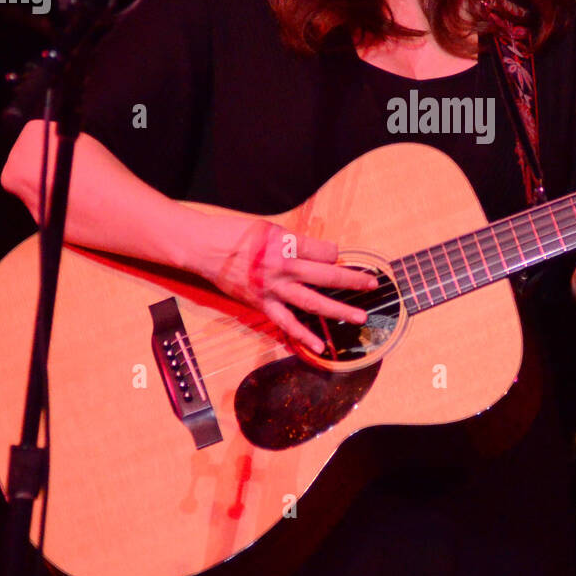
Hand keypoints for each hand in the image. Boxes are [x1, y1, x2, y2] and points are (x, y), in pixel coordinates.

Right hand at [191, 215, 379, 352]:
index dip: (334, 254)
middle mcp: (283, 267)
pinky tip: (321, 347)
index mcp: (286, 243)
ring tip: (361, 317)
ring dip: (339, 310)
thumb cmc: (234, 233)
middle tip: (373, 284)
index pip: (325, 251)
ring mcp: (273, 289)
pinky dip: (304, 336)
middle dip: (352, 281)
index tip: (336, 257)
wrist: (203, 248)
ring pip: (313, 302)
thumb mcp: (268, 228)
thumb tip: (318, 253)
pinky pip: (287, 323)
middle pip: (326, 275)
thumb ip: (294, 242)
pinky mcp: (261, 304)